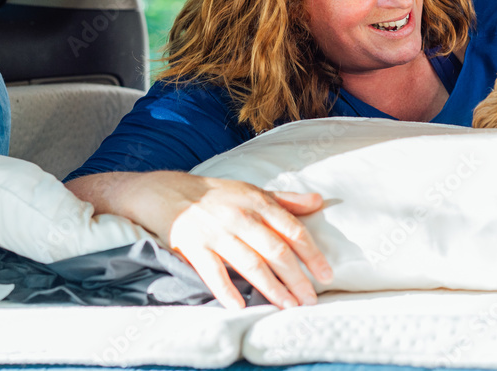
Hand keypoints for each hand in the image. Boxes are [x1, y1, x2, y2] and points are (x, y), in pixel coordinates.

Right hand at [67, 171, 332, 309]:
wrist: (170, 192)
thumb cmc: (219, 196)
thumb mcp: (254, 190)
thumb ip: (286, 200)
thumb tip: (318, 201)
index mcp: (259, 203)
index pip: (293, 230)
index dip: (312, 254)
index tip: (326, 274)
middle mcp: (241, 218)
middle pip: (276, 252)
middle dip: (296, 278)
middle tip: (310, 299)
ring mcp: (218, 234)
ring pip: (251, 265)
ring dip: (272, 289)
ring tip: (288, 307)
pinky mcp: (195, 248)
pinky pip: (213, 273)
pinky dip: (227, 290)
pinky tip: (240, 307)